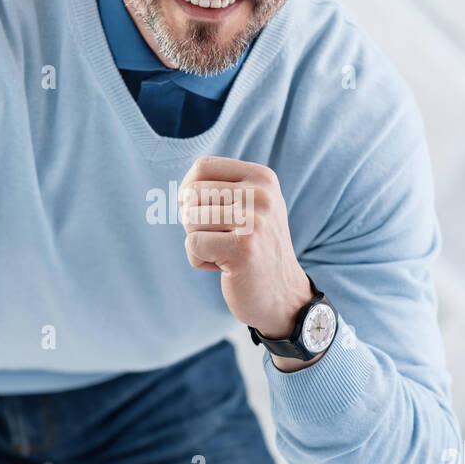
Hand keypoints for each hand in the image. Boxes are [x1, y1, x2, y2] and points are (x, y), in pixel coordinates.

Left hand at [178, 155, 318, 369]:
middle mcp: (262, 194)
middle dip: (194, 220)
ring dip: (197, 241)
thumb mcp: (249, 208)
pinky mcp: (243, 248)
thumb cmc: (255, 249)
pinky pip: (192, 244)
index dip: (189, 190)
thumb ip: (220, 190)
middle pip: (192, 193)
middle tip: (220, 239)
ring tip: (225, 252)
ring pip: (189, 218)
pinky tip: (224, 267)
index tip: (201, 212)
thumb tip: (181, 191)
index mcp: (263, 178)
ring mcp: (255, 221)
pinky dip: (199, 260)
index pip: (203, 167)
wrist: (283, 296)